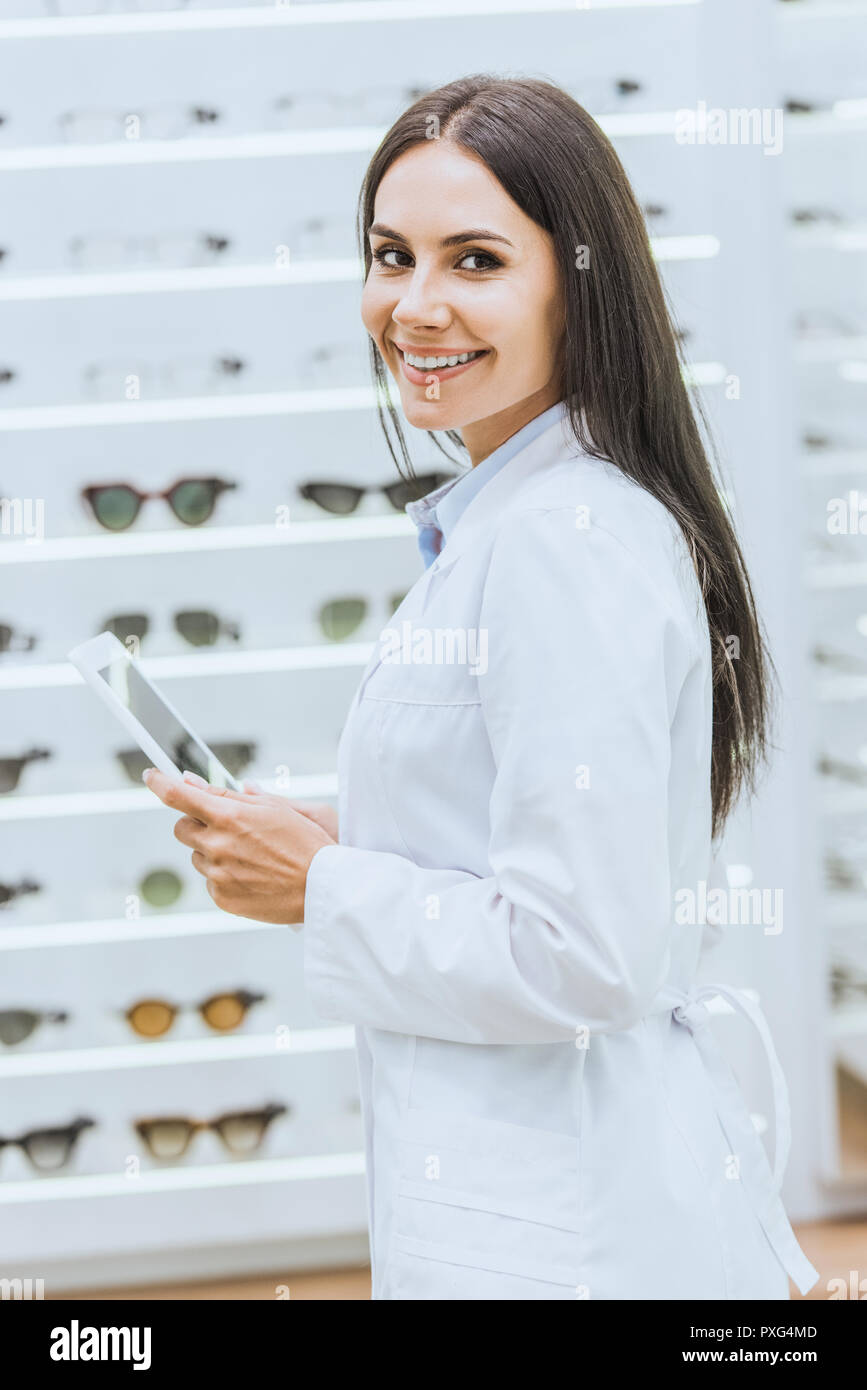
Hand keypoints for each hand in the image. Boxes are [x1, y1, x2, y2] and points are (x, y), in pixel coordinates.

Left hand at [141, 768, 336, 923]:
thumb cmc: (305, 843)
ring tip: (251, 856)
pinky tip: (252, 875)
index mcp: (229, 817)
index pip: (178, 795)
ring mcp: (217, 874)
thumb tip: (194, 783)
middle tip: (225, 826)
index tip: (151, 775)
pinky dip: (224, 875)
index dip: (159, 782)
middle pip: (182, 828)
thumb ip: (229, 796)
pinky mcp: (222, 897)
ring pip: (197, 856)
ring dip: (213, 851)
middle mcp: (217, 846)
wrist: (322, 889)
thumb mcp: (274, 808)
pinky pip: (210, 880)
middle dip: (196, 823)